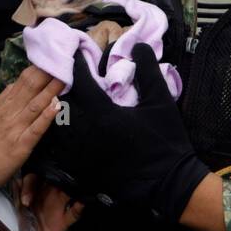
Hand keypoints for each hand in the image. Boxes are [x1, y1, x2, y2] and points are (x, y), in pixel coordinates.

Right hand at [0, 66, 63, 206]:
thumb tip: (17, 84)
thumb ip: (4, 100)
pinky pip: (36, 128)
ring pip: (35, 105)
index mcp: (2, 105)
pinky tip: (56, 106)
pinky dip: (46, 116)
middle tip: (62, 60)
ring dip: (50, 90)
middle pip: (30, 88)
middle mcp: (9, 113)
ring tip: (64, 78)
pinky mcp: (21, 144)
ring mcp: (15, 128)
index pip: (22, 82)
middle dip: (46, 74)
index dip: (38, 70)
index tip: (51, 58)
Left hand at [0, 174, 84, 230]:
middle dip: (58, 175)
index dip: (31, 184)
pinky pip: (73, 214)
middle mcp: (43, 195)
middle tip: (60, 174)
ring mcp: (54, 208)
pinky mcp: (61, 223)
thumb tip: (8, 178)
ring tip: (76, 181)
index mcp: (28, 190)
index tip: (24, 201)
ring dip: (71, 186)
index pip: (34, 177)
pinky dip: (79, 208)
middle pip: (54, 179)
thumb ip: (2, 193)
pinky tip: (82, 202)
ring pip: (66, 193)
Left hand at [42, 43, 208, 221]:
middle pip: (63, 104)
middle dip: (65, 89)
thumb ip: (147, 69)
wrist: (171, 184)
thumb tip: (138, 45)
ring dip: (63, 113)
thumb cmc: (167, 140)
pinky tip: (73, 132)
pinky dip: (65, 138)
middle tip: (69, 78)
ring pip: (60, 128)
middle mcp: (85, 134)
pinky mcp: (84, 172)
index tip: (77, 54)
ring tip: (68, 103)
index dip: (77, 65)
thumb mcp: (160, 100)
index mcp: (102, 114)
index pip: (80, 82)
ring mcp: (82, 156)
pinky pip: (64, 152)